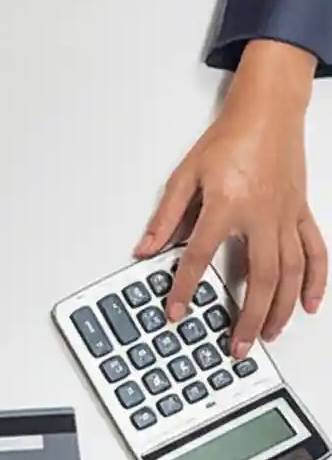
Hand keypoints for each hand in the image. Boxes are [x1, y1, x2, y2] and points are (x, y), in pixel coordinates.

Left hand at [135, 39, 326, 358]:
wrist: (267, 114)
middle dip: (248, 317)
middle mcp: (262, 216)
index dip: (184, 288)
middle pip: (259, 277)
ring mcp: (286, 217)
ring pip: (290, 272)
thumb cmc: (227, 141)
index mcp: (227, 206)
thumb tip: (145, 249)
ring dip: (281, 308)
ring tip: (268, 336)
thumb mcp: (185, 176)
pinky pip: (315, 251)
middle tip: (236, 346)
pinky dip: (316, 280)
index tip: (175, 312)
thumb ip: (166, 217)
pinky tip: (310, 304)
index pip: (199, 257)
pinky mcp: (301, 213)